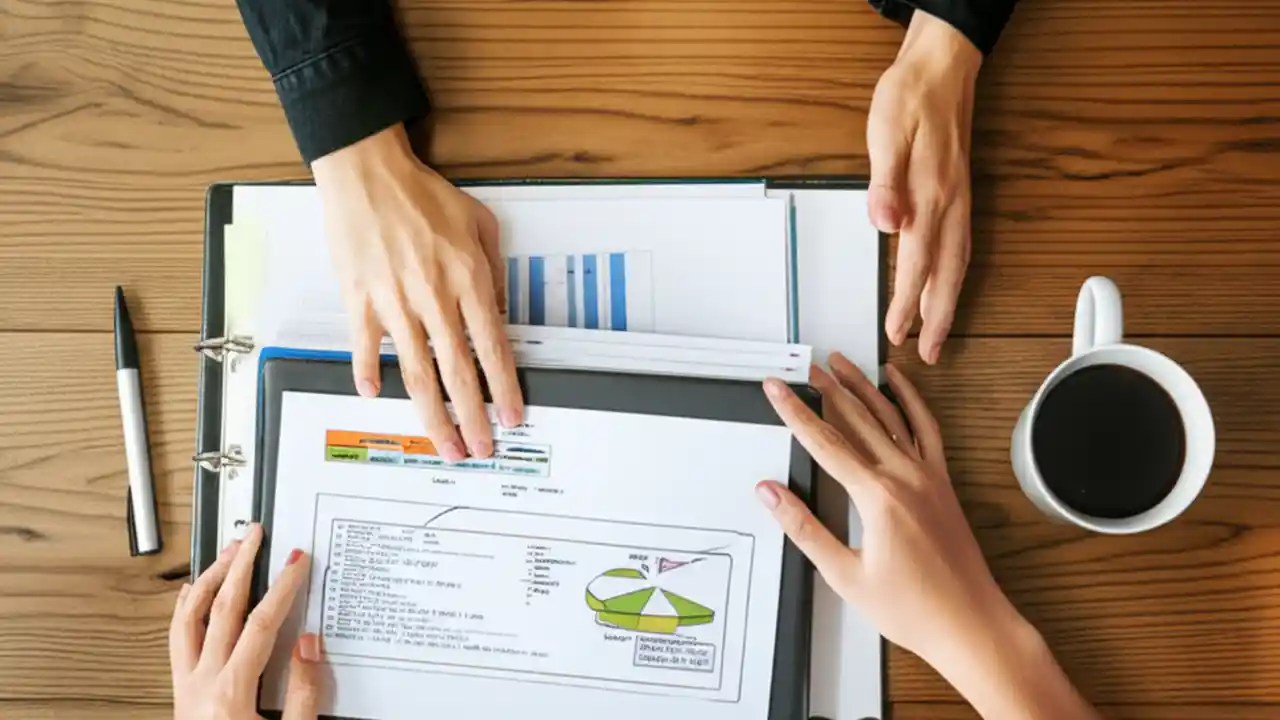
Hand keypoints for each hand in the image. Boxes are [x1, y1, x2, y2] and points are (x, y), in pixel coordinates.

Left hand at [170, 525, 321, 719]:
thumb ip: (305, 694)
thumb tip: (309, 646)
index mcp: (230, 694)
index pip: (260, 625)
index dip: (282, 588)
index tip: (297, 561)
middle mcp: (200, 685)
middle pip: (220, 609)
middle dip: (240, 566)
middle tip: (253, 534)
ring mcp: (186, 689)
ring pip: (188, 620)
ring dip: (208, 581)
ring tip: (226, 554)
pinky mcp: (181, 696)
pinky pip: (177, 641)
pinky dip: (186, 611)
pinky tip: (193, 594)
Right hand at [312, 125, 522, 461]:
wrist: (367, 172)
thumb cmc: (423, 194)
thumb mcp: (481, 224)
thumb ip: (497, 271)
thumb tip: (501, 313)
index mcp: (468, 280)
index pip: (493, 348)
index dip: (503, 388)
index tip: (511, 417)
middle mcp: (433, 297)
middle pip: (457, 372)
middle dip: (472, 418)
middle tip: (480, 449)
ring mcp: (394, 301)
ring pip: (416, 371)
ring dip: (431, 414)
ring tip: (442, 444)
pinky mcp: (360, 298)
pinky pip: (366, 344)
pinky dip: (369, 371)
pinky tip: (373, 396)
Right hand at [756, 355, 1097, 718]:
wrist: (970, 625)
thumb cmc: (913, 609)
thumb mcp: (845, 574)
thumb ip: (804, 528)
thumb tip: (771, 493)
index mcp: (878, 498)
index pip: (825, 442)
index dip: (795, 412)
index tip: (776, 388)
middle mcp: (905, 477)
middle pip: (857, 419)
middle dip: (826, 388)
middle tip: (803, 366)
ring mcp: (928, 477)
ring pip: (891, 416)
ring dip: (863, 386)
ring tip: (842, 363)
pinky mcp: (943, 483)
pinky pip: (926, 430)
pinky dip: (911, 402)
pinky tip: (898, 385)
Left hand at [868, 11, 981, 363]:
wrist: (941, 69)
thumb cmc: (908, 98)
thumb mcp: (885, 133)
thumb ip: (885, 182)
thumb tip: (885, 222)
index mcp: (929, 195)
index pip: (916, 262)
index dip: (907, 302)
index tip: (897, 333)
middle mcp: (950, 203)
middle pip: (947, 273)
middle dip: (938, 318)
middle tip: (929, 355)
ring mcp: (959, 200)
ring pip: (959, 262)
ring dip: (949, 302)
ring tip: (939, 334)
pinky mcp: (959, 194)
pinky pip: (961, 246)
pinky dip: (955, 275)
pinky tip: (947, 287)